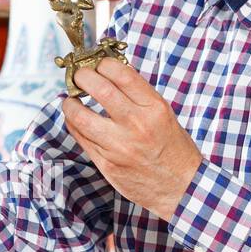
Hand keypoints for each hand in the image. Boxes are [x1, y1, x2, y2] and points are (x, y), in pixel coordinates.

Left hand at [62, 58, 201, 220]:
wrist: (180, 188)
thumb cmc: (173, 149)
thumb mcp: (165, 115)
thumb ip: (139, 97)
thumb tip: (110, 75)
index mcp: (154, 108)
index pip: (122, 75)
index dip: (104, 64)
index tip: (97, 64)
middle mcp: (137, 125)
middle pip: (100, 90)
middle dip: (83, 77)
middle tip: (79, 76)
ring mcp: (120, 146)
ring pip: (82, 117)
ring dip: (70, 105)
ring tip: (70, 101)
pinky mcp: (107, 164)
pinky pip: (82, 139)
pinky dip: (73, 125)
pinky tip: (74, 120)